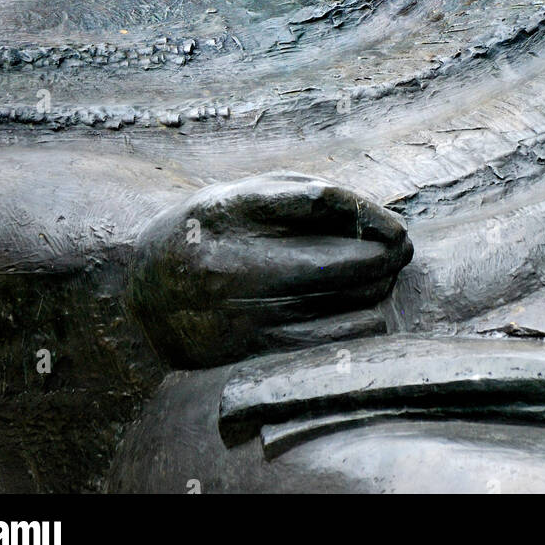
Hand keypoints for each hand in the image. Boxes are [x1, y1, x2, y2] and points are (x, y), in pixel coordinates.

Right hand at [128, 172, 412, 366]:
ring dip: (375, 290)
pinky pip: (328, 342)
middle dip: (383, 256)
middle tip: (401, 251)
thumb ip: (301, 194)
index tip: (395, 226)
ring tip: (380, 279)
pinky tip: (362, 312)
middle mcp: (233, 260)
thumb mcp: (243, 194)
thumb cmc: (212, 231)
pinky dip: (358, 325)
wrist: (144, 288)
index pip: (319, 201)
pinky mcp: (248, 350)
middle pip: (336, 260)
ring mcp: (239, 310)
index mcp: (232, 209)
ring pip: (339, 304)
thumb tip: (372, 215)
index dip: (367, 215)